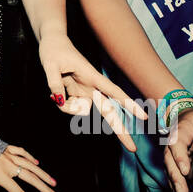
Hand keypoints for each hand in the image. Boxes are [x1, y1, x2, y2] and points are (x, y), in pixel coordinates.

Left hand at [0, 145, 59, 191]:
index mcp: (0, 175)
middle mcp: (9, 165)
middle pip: (32, 180)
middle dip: (46, 190)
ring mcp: (9, 155)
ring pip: (31, 165)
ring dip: (43, 175)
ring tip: (53, 183)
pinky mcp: (6, 147)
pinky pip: (22, 153)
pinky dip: (30, 158)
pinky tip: (37, 163)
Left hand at [40, 34, 145, 151]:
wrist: (52, 42)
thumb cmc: (53, 49)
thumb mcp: (49, 64)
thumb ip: (54, 83)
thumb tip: (59, 101)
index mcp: (92, 76)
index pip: (114, 92)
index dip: (128, 105)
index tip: (143, 116)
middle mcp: (92, 87)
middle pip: (109, 111)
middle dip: (121, 130)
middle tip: (132, 149)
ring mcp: (85, 92)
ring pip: (82, 112)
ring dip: (69, 108)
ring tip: (58, 89)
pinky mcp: (77, 95)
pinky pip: (70, 108)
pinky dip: (62, 104)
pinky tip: (58, 92)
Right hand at [163, 107, 192, 191]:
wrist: (189, 121)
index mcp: (181, 132)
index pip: (176, 145)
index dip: (180, 158)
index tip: (186, 172)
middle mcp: (173, 147)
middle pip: (170, 164)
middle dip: (176, 180)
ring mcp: (174, 159)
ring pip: (172, 176)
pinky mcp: (179, 169)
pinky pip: (178, 182)